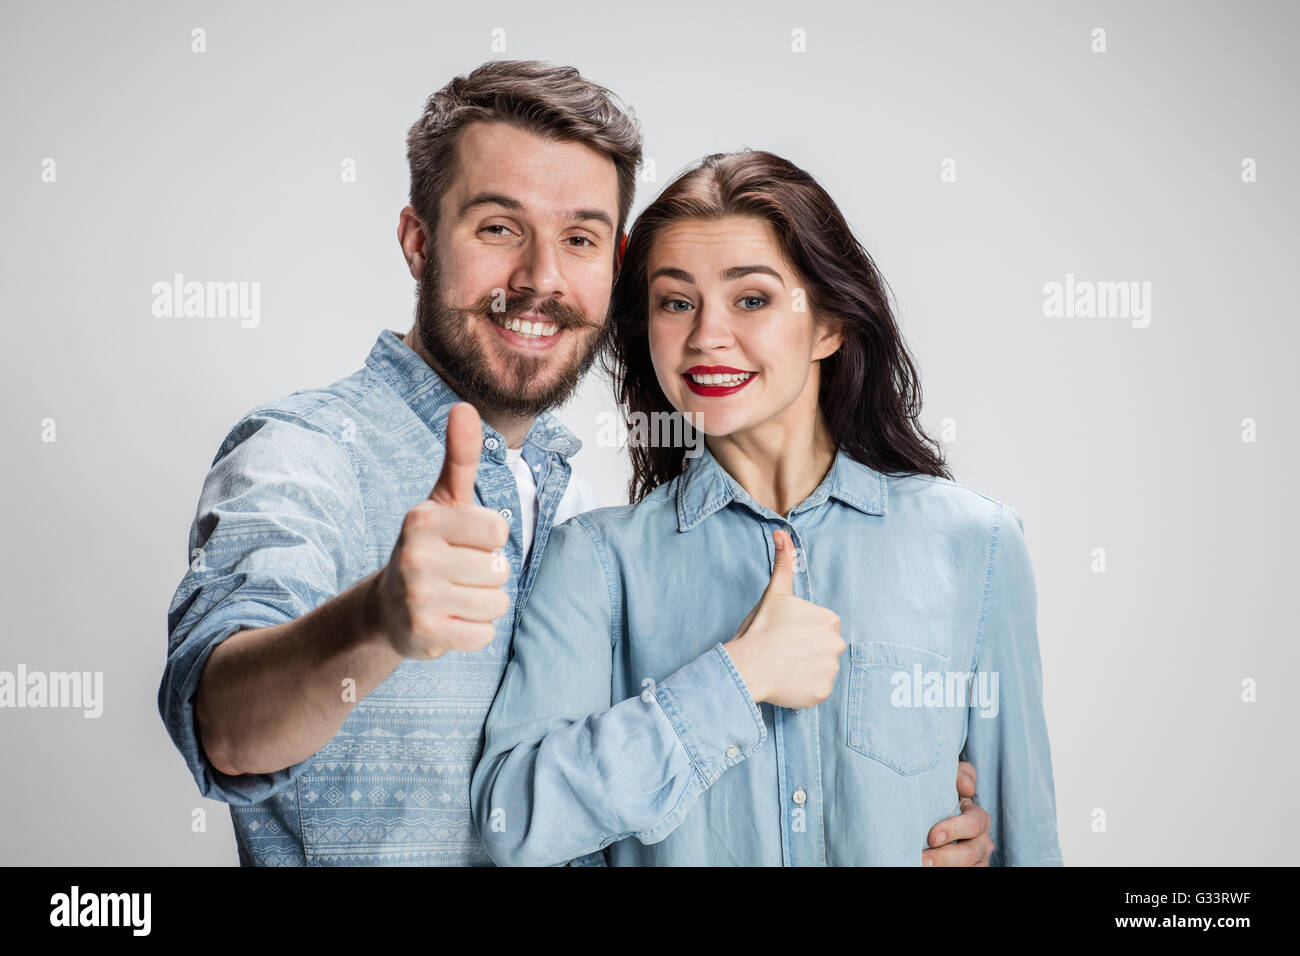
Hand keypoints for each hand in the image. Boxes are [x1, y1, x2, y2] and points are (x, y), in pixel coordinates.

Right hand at [372, 402, 511, 659]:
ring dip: (482, 605)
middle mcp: (415, 555)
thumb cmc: (429, 547)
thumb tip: (464, 406)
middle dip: (486, 576)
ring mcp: (418, 596)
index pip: (498, 530)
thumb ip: (459, 456)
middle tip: (455, 575)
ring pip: (495, 604)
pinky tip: (448, 621)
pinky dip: (473, 633)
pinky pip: (484, 635)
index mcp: (423, 519)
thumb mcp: (443, 500)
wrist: (389, 608)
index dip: (488, 541)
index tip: (463, 543)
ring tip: (453, 597)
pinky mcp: (424, 633)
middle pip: (499, 571)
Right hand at [723, 529, 845, 708]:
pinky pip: (816, 689)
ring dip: (805, 668)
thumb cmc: (761, 628)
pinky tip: (787, 680)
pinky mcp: (822, 693)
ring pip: (820, 668)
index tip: (785, 632)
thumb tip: (781, 532)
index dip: (801, 629)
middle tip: (782, 650)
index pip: (821, 626)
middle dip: (806, 649)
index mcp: (830, 619)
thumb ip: (784, 563)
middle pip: (823, 647)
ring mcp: (831, 671)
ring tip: (783, 665)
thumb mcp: (775, 593)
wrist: (748, 666)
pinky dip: (804, 687)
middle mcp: (837, 645)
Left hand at [922, 760, 993, 865]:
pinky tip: (925, 868)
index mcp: (978, 818)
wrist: (934, 823)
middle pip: (970, 852)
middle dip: (945, 857)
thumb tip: (966, 786)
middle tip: (922, 859)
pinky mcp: (971, 870)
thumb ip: (960, 774)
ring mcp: (977, 860)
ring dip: (944, 867)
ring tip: (920, 865)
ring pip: (968, 867)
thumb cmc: (941, 800)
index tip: (932, 837)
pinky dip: (945, 872)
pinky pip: (965, 873)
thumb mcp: (951, 783)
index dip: (954, 829)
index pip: (974, 823)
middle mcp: (982, 841)